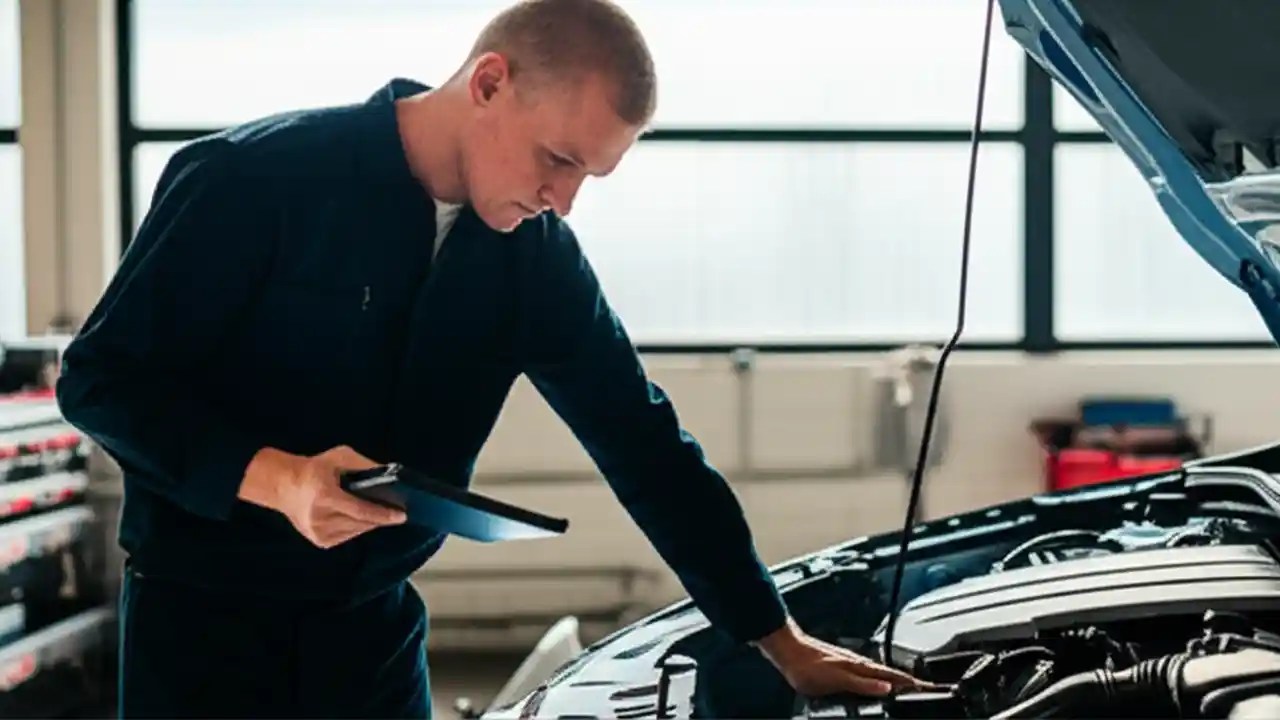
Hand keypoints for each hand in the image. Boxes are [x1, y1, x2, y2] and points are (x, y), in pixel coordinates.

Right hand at [238, 445, 406, 547]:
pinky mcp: (319, 542)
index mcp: (325, 497)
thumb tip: (391, 477)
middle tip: (397, 511)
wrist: (281, 485)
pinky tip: (360, 518)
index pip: (360, 510)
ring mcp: (319, 533)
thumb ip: (364, 466)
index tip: (402, 515)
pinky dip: (357, 527)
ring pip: (356, 531)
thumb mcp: (339, 458)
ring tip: (381, 512)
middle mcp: (321, 518)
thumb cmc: (314, 468)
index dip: (383, 514)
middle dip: (380, 517)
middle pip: (361, 523)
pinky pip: (348, 536)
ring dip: (370, 523)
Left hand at [755, 618, 933, 697]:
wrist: (788, 652)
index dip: (913, 685)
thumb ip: (863, 685)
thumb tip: (887, 689)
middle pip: (891, 676)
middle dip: (909, 685)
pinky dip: (879, 683)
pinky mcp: (843, 668)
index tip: (930, 690)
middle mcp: (859, 665)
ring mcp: (851, 666)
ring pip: (880, 676)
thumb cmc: (808, 664)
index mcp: (862, 667)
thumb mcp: (838, 678)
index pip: (894, 677)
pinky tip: (876, 687)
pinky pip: (868, 677)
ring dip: (895, 684)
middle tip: (924, 692)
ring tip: (907, 691)